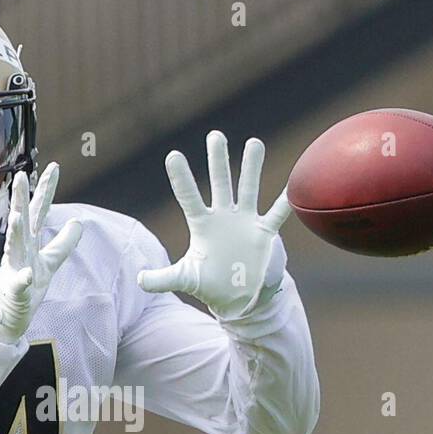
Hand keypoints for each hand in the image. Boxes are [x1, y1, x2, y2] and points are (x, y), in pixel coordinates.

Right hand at [0, 164, 81, 343]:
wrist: (7, 315)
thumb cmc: (27, 287)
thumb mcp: (51, 262)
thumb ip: (64, 242)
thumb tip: (79, 221)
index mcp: (30, 242)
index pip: (39, 211)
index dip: (47, 190)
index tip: (54, 166)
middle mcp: (20, 251)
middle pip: (22, 220)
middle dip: (20, 198)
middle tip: (20, 175)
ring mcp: (14, 269)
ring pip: (14, 247)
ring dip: (15, 232)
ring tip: (17, 216)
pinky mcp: (14, 292)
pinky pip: (18, 285)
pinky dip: (22, 280)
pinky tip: (27, 275)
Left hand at [138, 131, 291, 319]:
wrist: (238, 299)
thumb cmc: (210, 285)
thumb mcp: (185, 279)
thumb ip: (163, 279)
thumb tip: (139, 280)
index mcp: (202, 225)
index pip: (188, 197)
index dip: (181, 177)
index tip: (173, 155)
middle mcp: (223, 217)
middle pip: (220, 183)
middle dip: (218, 160)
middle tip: (215, 135)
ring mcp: (245, 222)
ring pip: (249, 188)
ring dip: (251, 167)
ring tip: (253, 142)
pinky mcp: (264, 233)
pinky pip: (276, 214)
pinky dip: (285, 203)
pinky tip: (293, 185)